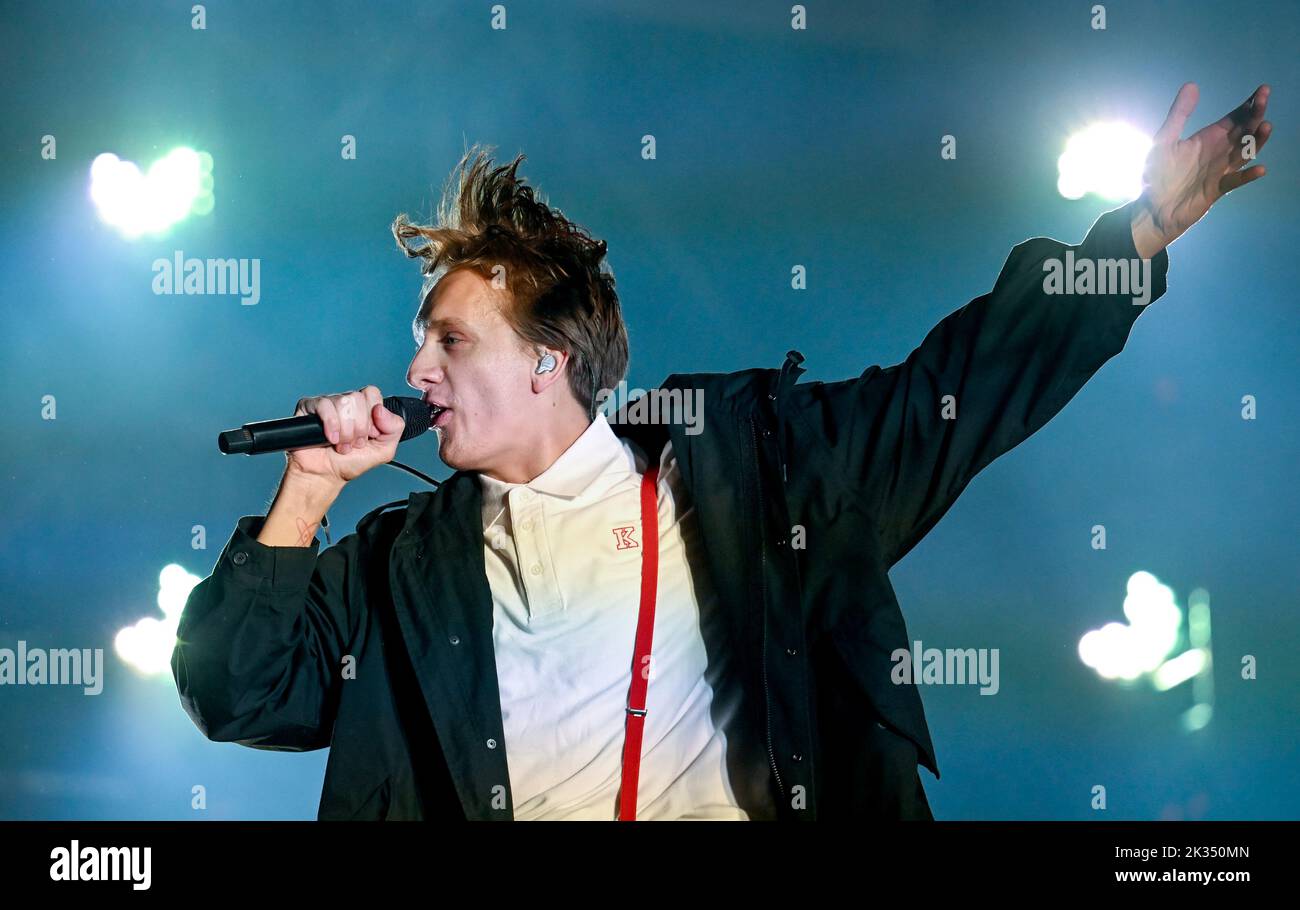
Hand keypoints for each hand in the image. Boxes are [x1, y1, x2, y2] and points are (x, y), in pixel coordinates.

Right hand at [285, 385, 405, 484]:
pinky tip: (330, 439)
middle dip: (358, 428)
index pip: (372, 394)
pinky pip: (324, 405)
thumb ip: (394, 428)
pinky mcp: (309, 407)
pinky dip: (331, 425)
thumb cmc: (351, 462)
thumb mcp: (384, 450)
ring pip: (343, 402)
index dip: (372, 416)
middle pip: (358, 398)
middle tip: (353, 443)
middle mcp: (346, 403)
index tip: (369, 434)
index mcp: (364, 408)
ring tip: (341, 444)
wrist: (326, 476)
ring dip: (345, 431)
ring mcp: (328, 404)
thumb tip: (381, 409)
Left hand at [1130, 83, 1271, 258]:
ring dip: (1257, 141)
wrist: (1151, 209)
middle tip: (1264, 98)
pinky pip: (1235, 181)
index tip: (1263, 90)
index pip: (1235, 118)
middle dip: (1255, 114)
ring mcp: (1220, 171)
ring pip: (1245, 153)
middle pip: (1244, 131)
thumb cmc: (1157, 175)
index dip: (1249, 105)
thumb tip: (1192, 85)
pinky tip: (1259, 169)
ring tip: (1266, 126)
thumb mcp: (1164, 141)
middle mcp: (1218, 152)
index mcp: (1208, 139)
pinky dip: (1247, 176)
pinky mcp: (1217, 190)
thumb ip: (1179, 115)